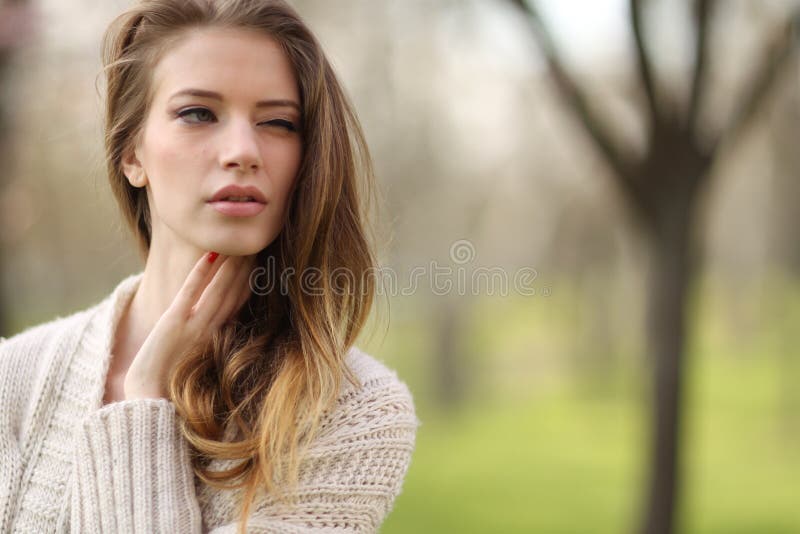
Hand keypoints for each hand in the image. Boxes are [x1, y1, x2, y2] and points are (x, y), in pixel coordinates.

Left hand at [123, 252, 254, 399]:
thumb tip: (212, 326)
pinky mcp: (175, 323)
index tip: (257, 264)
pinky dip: (201, 273)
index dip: (248, 283)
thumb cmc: (168, 380)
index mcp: (217, 338)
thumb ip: (204, 339)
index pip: (238, 305)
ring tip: (237, 247)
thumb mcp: (192, 356)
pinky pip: (191, 293)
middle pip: (233, 294)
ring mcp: (194, 327)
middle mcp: (211, 331)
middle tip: (253, 248)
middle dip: (244, 270)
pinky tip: (209, 256)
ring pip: (218, 291)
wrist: (150, 397)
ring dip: (229, 267)